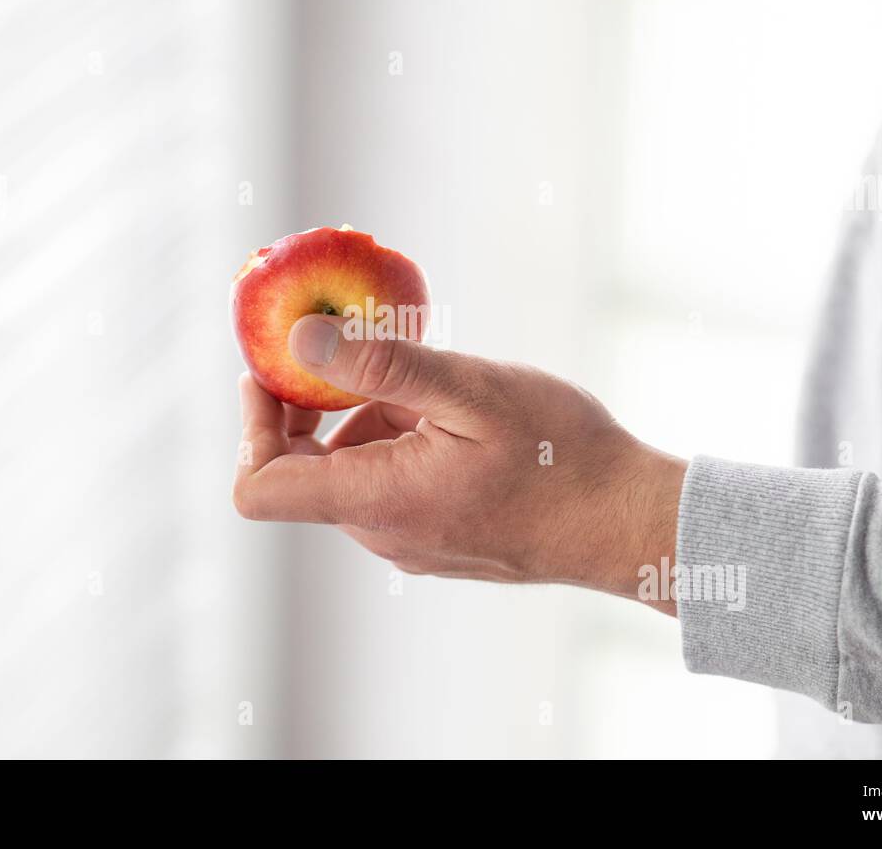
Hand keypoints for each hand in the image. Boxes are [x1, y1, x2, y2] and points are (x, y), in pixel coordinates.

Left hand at [233, 314, 685, 611]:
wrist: (629, 524)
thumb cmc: (562, 457)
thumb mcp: (470, 391)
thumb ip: (379, 366)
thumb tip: (300, 338)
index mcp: (376, 501)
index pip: (258, 486)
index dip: (252, 424)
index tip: (278, 369)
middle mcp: (381, 534)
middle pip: (306, 468)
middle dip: (323, 401)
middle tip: (365, 342)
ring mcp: (409, 542)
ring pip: (354, 469)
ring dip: (373, 417)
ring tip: (440, 387)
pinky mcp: (435, 538)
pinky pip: (391, 484)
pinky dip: (404, 440)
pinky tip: (461, 418)